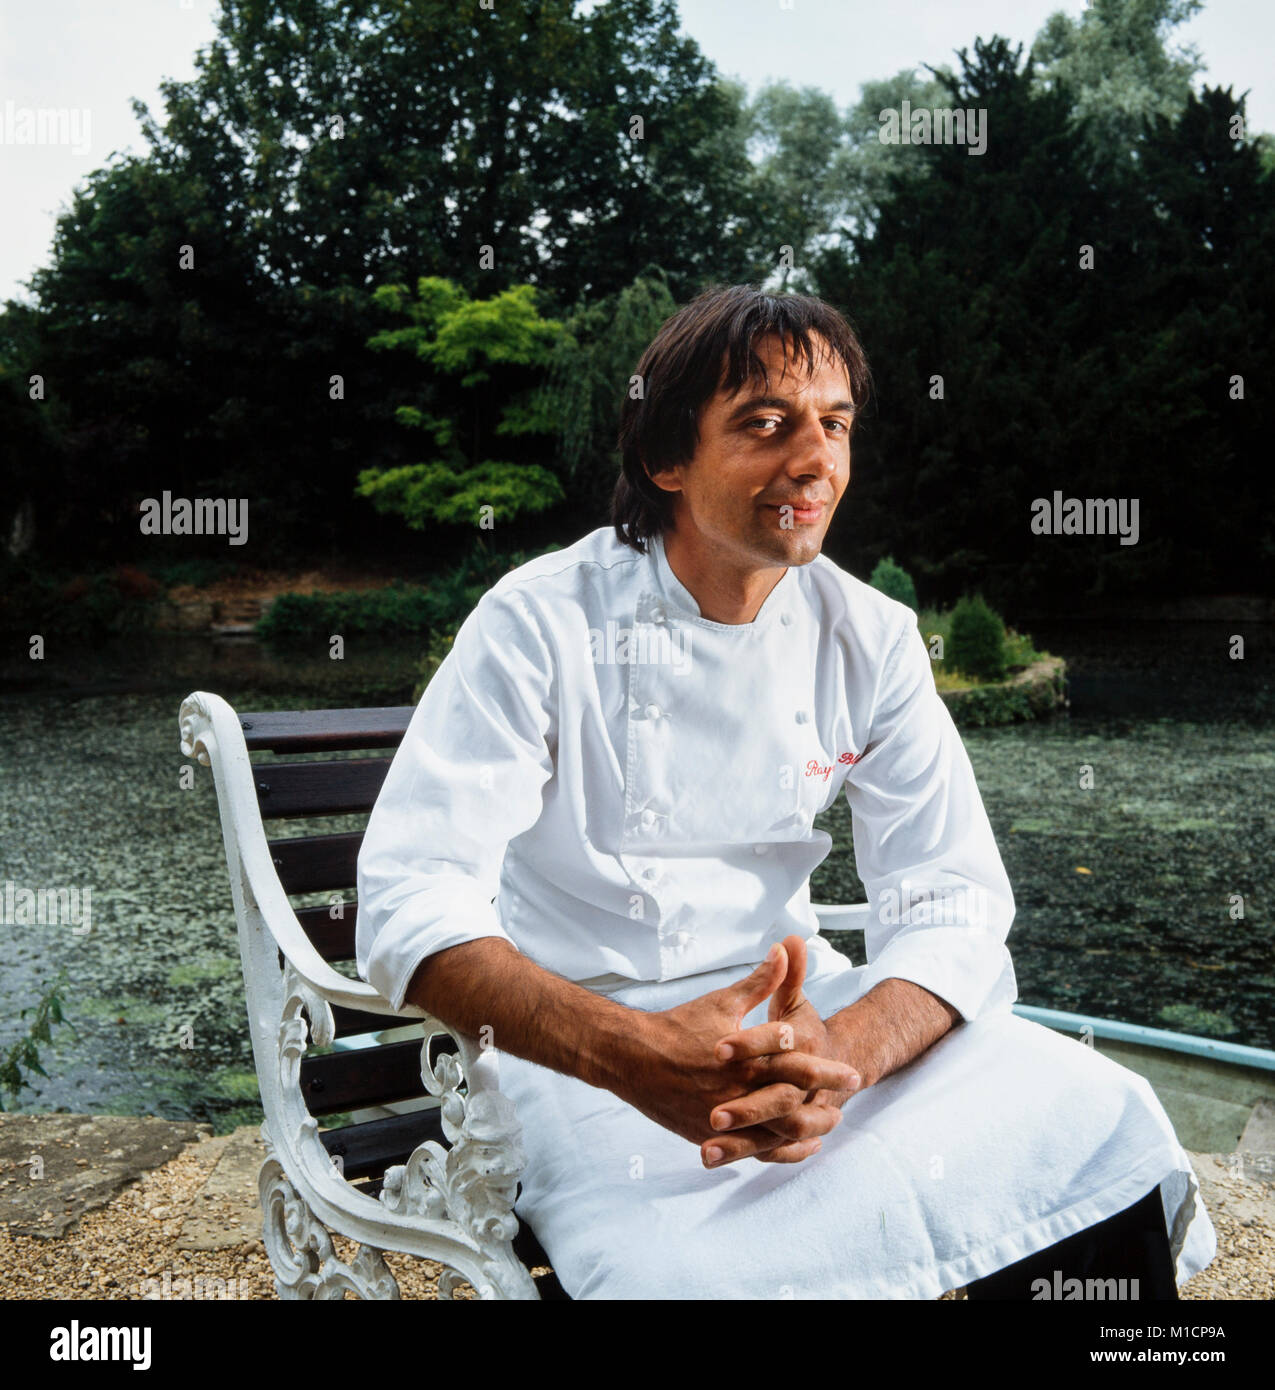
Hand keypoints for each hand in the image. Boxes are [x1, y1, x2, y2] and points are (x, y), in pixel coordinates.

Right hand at [616, 945, 858, 1168]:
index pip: (796, 1065)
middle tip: (849, 1100)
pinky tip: (799, 1145)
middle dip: (825, 1102)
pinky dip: (781, 1150)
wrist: (633, 1058)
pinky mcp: (710, 1134)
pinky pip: (754, 1150)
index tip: (852, 1070)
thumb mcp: (723, 1000)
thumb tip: (784, 948)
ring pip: (777, 1132)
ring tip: (830, 1125)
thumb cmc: (680, 1025)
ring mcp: (725, 1116)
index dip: (826, 1069)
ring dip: (809, 1130)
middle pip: (793, 1100)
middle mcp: (738, 1090)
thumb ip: (761, 980)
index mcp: (745, 1058)